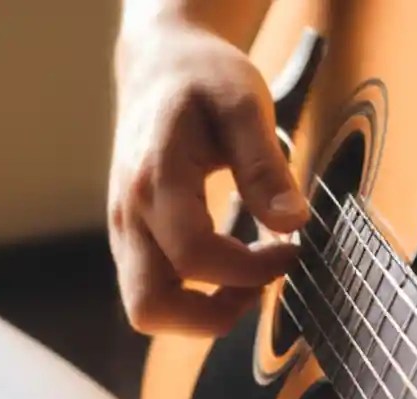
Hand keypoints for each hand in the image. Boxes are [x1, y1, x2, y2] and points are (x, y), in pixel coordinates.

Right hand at [108, 15, 308, 335]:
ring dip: (201, 311)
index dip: (252, 269)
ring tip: (250, 275)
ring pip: (146, 308)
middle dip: (212, 314)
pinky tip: (231, 261)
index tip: (293, 249)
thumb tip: (293, 224)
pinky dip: (192, 295)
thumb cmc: (202, 79)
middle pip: (149, 307)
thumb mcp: (244, 105)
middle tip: (261, 283)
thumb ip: (265, 167)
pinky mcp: (130, 239)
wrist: (157, 65)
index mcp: (154, 180)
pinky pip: (152, 290)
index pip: (195, 256)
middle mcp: (127, 215)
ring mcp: (122, 232)